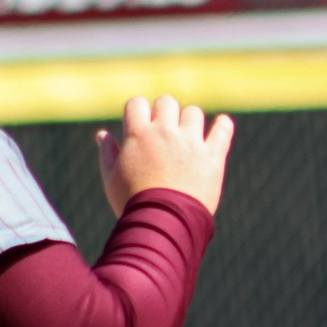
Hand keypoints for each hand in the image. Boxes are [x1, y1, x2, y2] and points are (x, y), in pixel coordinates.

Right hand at [96, 95, 234, 216]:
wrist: (162, 223)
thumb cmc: (132, 203)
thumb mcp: (111, 179)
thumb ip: (107, 153)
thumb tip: (103, 134)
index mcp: (138, 135)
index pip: (137, 103)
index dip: (139, 111)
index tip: (142, 125)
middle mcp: (165, 132)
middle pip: (166, 102)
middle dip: (164, 113)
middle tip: (165, 132)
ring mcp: (190, 142)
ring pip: (193, 112)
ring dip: (190, 121)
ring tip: (188, 138)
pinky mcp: (212, 156)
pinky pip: (223, 129)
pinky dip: (223, 126)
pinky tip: (221, 126)